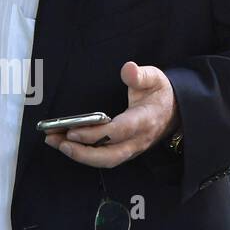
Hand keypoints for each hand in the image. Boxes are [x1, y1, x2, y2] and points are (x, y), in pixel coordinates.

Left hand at [43, 62, 178, 168]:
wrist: (175, 112)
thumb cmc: (160, 94)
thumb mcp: (155, 78)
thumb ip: (140, 75)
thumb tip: (128, 69)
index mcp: (144, 121)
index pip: (118, 132)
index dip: (95, 134)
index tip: (73, 130)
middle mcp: (137, 140)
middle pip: (108, 156)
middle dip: (81, 152)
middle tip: (57, 141)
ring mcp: (131, 149)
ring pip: (104, 160)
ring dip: (78, 155)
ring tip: (54, 141)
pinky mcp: (124, 152)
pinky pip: (103, 158)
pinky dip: (83, 154)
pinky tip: (65, 143)